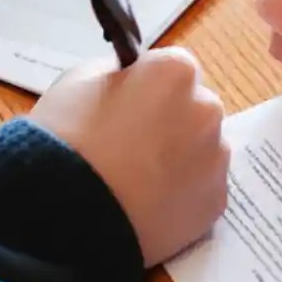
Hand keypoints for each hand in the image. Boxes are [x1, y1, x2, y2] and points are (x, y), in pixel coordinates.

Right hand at [29, 48, 229, 267]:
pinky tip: (148, 206)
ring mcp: (216, 159)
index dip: (149, 88)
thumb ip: (119, 76)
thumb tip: (132, 83)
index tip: (128, 108)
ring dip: (180, 160)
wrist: (67, 213)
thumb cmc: (66, 138)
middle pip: (194, 110)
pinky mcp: (215, 203)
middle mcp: (207, 110)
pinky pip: (201, 192)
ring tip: (137, 183)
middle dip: (171, 124)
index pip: (174, 69)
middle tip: (131, 149)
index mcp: (176, 72)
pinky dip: (182, 197)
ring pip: (202, 152)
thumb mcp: (79, 81)